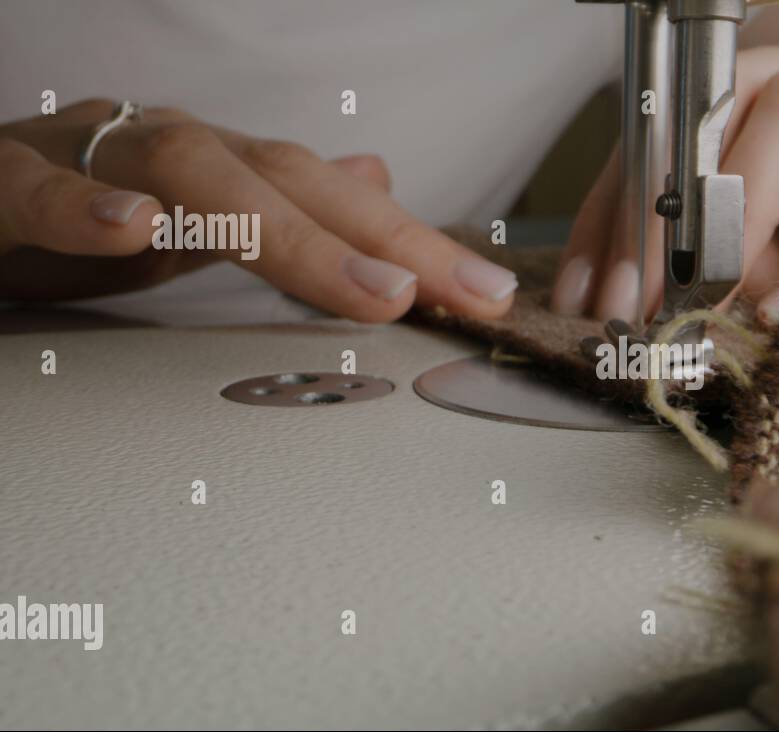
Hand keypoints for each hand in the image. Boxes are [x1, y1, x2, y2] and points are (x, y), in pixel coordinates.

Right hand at [0, 100, 517, 321]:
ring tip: (362, 281)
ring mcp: (91, 155)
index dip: (413, 240)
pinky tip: (137, 228)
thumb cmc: (84, 211)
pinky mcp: (5, 182)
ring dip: (280, 227)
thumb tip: (376, 176)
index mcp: (224, 166)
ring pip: (192, 170)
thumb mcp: (203, 220)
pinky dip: (86, 205)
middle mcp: (173, 148)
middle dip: (380, 235)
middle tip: (453, 291)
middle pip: (289, 177)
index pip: (336, 196)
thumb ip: (286, 206)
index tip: (488, 293)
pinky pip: (39, 185)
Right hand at [552, 41, 778, 327]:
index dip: (742, 204)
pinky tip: (584, 281)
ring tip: (593, 305)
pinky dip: (607, 228)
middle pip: (699, 125)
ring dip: (616, 234)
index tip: (704, 287)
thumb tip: (764, 317)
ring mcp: (731, 92)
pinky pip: (633, 167)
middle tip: (630, 306)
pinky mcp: (692, 122)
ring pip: (651, 145)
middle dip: (654, 226)